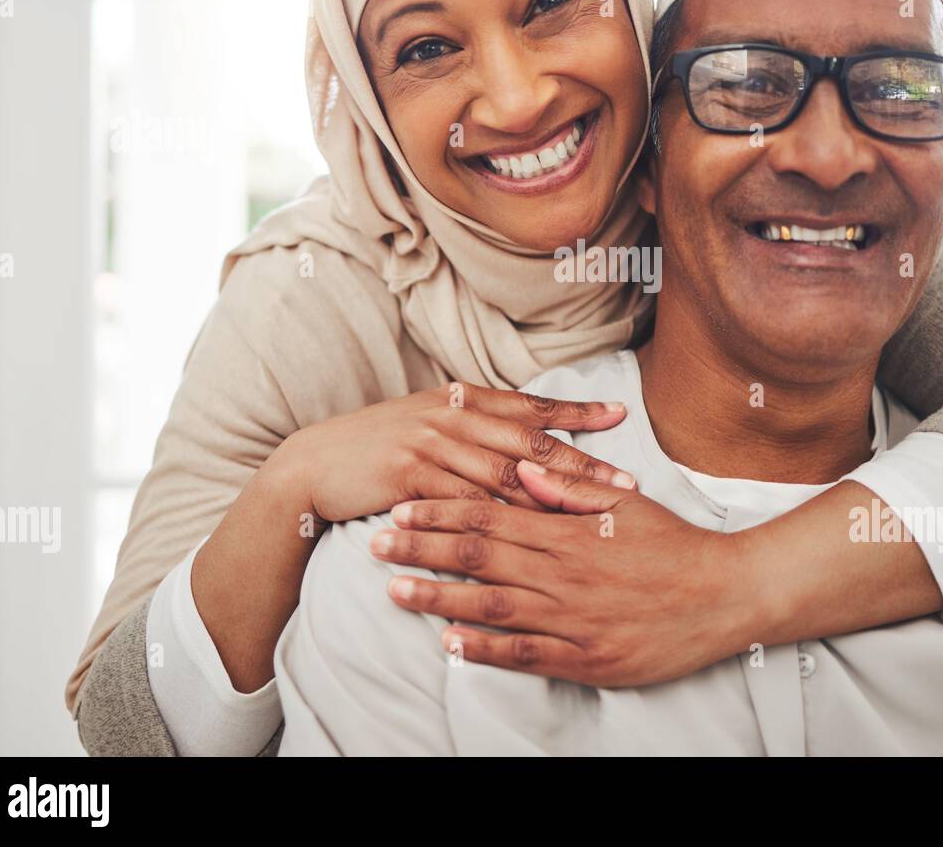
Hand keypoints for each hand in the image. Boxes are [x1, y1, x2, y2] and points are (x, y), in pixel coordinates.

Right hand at [273, 383, 636, 525]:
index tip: (620, 414)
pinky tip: (532, 542)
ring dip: (554, 499)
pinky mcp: (410, 479)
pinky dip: (501, 524)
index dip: (578, 409)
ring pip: (505, 476)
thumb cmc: (379, 444)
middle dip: (583, 463)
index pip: (531, 405)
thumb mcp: (429, 421)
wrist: (315, 463)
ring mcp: (431, 446)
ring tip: (593, 517)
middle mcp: (453, 418)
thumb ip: (475, 424)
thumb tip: (526, 434)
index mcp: (463, 400)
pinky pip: (465, 505)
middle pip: (531, 442)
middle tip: (626, 482)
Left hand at [369, 460, 746, 686]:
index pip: (490, 515)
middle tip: (374, 544)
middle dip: (421, 548)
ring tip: (394, 591)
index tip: (401, 508)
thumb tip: (522, 470)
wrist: (725, 595)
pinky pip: (526, 655)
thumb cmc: (675, 545)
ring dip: (438, 598)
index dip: (440, 511)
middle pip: (479, 556)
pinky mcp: (586, 658)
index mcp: (568, 531)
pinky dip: (485, 651)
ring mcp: (572, 618)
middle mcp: (563, 573)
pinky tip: (449, 645)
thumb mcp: (626, 503)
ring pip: (491, 605)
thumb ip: (569, 486)